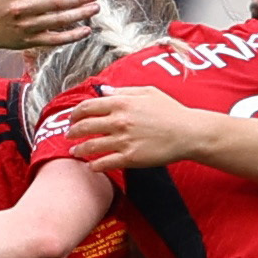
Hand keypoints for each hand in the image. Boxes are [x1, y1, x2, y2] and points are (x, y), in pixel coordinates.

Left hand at [65, 87, 202, 168]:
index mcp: (122, 102)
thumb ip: (124, 90)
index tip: (72, 118)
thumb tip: (104, 90)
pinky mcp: (130, 158)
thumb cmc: (170, 111)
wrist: (188, 132)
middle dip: (72, 131)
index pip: (87, 107)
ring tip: (74, 151)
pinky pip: (104, 163)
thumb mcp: (148, 92)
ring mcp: (123, 140)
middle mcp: (119, 121)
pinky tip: (91, 166)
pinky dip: (94, 165)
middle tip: (69, 135)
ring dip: (79, 149)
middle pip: (85, 126)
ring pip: (91, 146)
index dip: (75, 113)